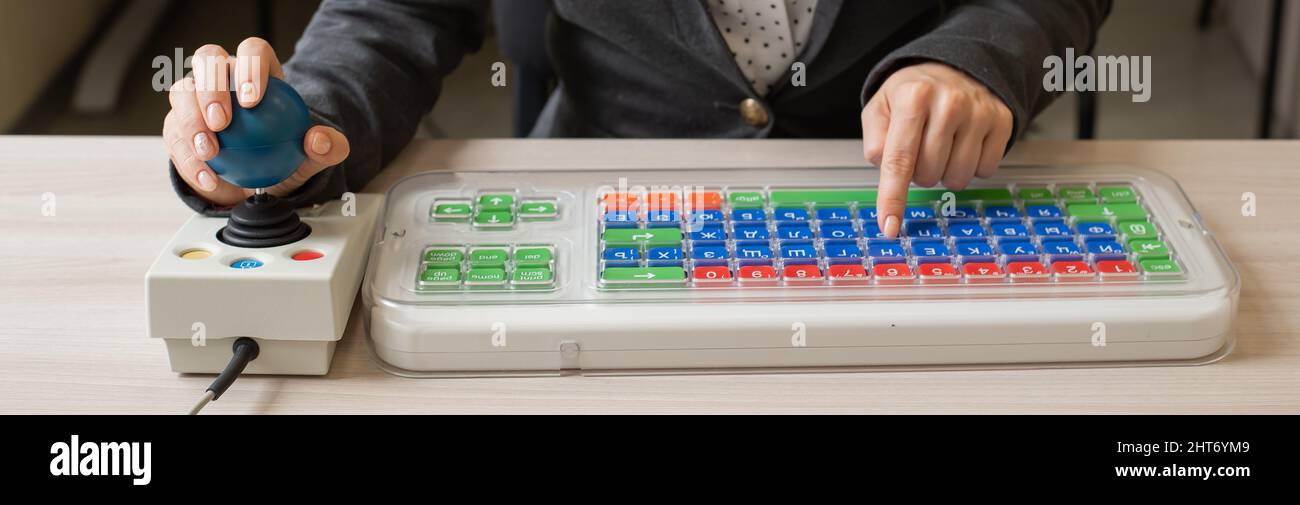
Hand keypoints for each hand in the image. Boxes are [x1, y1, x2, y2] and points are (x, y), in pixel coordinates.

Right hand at [162, 37, 348, 206]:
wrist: (257, 176)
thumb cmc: (284, 153)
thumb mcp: (312, 154)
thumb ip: (326, 146)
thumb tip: (320, 141)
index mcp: (258, 70)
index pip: (253, 51)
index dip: (250, 67)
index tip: (252, 100)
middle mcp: (221, 75)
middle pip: (208, 60)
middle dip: (211, 87)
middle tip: (222, 123)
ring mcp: (194, 95)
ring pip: (182, 91)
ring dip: (192, 122)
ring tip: (210, 153)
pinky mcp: (177, 122)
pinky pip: (175, 134)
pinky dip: (189, 158)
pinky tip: (207, 177)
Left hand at [861, 62, 1012, 237]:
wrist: (957, 66)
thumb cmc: (913, 94)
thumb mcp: (881, 107)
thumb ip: (875, 139)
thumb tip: (883, 167)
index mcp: (913, 97)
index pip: (899, 159)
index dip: (893, 197)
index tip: (889, 227)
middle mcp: (949, 103)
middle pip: (928, 175)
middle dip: (919, 173)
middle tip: (920, 148)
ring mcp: (980, 112)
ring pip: (957, 178)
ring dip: (945, 173)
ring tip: (942, 146)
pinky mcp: (1003, 121)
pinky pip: (984, 171)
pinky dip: (971, 167)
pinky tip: (965, 143)